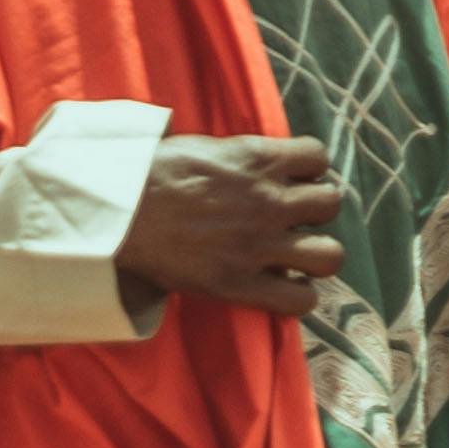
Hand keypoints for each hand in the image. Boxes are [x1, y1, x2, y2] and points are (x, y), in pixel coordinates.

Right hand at [116, 131, 343, 320]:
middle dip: (315, 211)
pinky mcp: (241, 284)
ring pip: (330, 255)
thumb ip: (240, 155)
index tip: (291, 180)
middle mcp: (268, 201)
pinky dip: (298, 296)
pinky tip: (282, 286)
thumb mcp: (203, 147)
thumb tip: (255, 161)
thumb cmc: (149, 175)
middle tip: (293, 219)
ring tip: (294, 255)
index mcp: (257, 159)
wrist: (117, 215)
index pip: (319, 156)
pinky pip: (302, 300)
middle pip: (331, 204)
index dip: (309, 169)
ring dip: (316, 254)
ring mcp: (258, 245)